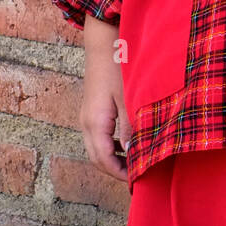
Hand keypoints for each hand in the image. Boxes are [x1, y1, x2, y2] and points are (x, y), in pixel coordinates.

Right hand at [80, 14, 131, 181]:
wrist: (104, 42)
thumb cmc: (118, 67)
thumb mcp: (129, 99)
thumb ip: (131, 127)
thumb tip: (134, 154)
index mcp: (95, 123)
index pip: (105, 160)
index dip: (120, 174)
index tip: (138, 182)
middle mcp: (87, 123)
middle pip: (98, 158)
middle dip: (116, 171)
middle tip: (138, 177)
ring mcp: (88, 116)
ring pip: (97, 148)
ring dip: (114, 159)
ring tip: (136, 163)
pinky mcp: (92, 110)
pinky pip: (99, 137)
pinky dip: (112, 146)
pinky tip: (129, 144)